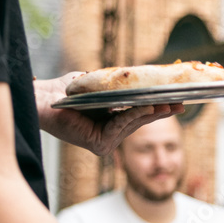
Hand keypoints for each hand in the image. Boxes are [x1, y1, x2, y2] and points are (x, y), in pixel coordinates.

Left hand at [34, 73, 183, 155]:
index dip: (157, 107)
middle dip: (161, 111)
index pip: (137, 115)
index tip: (176, 101)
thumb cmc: (65, 91)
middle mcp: (109, 136)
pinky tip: (148, 106)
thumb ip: (117, 85)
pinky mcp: (101, 146)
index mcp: (110, 124)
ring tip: (169, 103)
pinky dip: (135, 114)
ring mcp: (106, 143)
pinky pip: (122, 125)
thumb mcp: (98, 85)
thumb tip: (139, 76)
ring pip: (134, 123)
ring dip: (152, 111)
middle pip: (140, 120)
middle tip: (181, 104)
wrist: (43, 98)